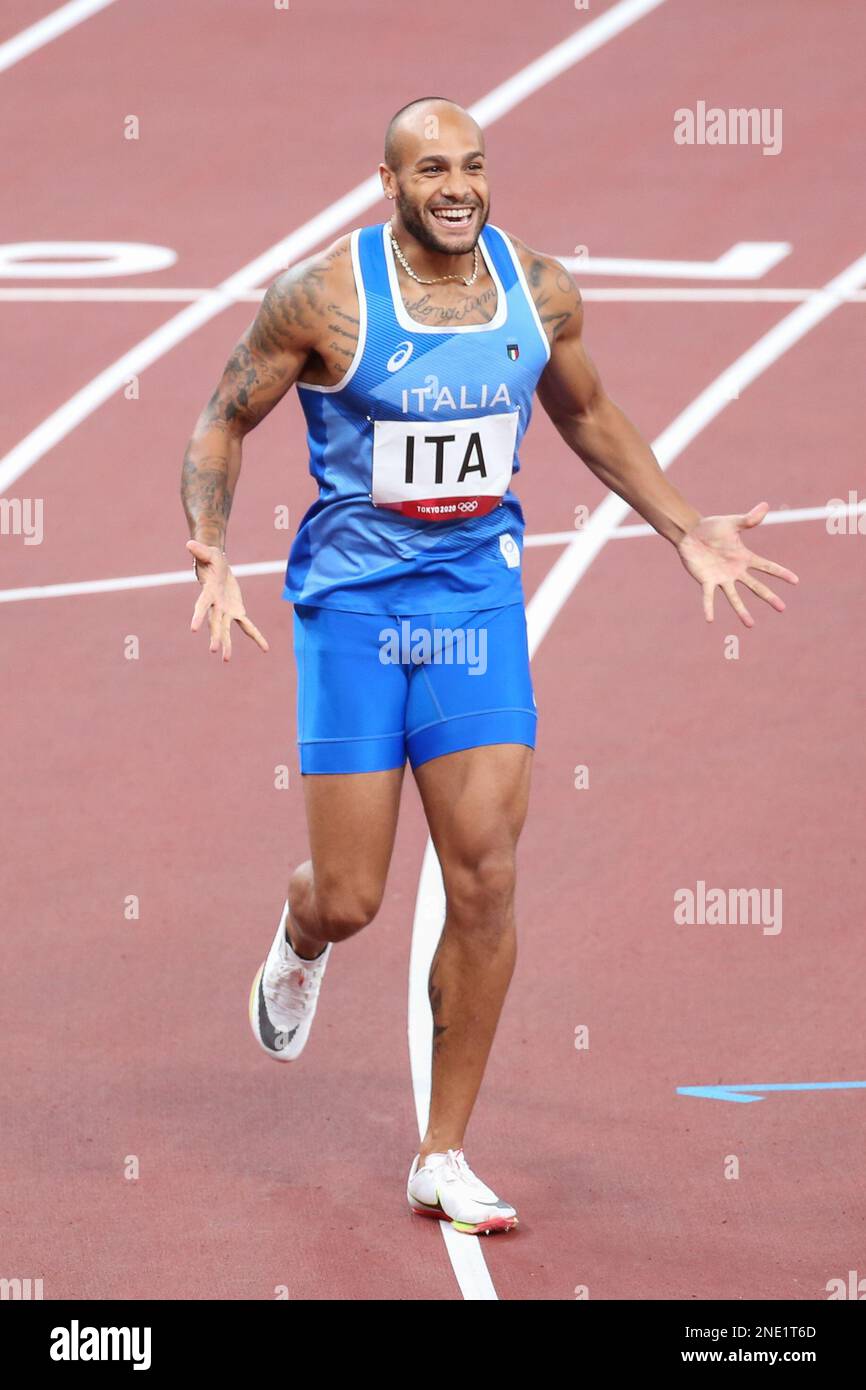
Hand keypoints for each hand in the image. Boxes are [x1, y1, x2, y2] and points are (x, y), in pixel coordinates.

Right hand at [187, 540, 268, 660]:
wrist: (217, 566)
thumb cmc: (210, 559)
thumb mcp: (208, 553)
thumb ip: (200, 550)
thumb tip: (189, 543)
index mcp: (209, 593)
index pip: (202, 606)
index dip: (199, 616)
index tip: (193, 629)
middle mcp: (216, 606)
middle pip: (215, 622)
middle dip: (215, 636)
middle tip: (214, 650)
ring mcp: (225, 611)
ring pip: (226, 629)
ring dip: (227, 644)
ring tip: (225, 659)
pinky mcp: (236, 611)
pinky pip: (247, 626)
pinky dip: (256, 636)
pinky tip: (265, 648)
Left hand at [677, 502, 798, 626]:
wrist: (690, 532)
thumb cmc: (712, 527)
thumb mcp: (732, 523)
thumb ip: (749, 519)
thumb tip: (765, 506)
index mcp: (744, 557)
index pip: (767, 566)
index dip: (781, 573)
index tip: (795, 581)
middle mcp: (736, 571)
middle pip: (756, 586)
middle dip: (769, 597)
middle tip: (782, 608)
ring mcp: (722, 577)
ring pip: (734, 597)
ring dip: (742, 611)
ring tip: (751, 624)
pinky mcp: (706, 580)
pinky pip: (708, 596)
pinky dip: (708, 607)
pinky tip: (709, 620)